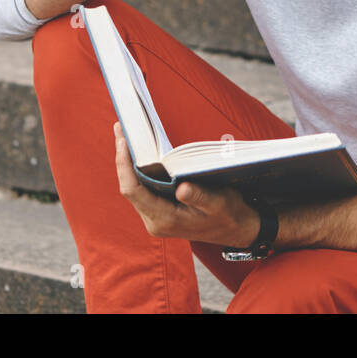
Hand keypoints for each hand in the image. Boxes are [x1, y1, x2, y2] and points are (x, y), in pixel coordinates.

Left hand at [113, 122, 261, 246]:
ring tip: (125, 134)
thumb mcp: (220, 203)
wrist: (236, 230)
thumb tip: (182, 188)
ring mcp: (155, 218)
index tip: (123, 140)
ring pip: (134, 187)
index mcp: (165, 220)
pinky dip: (138, 169)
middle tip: (120, 128)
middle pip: (129, 187)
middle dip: (122, 158)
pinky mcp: (159, 212)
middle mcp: (154, 221)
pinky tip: (139, 152)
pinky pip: (142, 189)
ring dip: (128, 162)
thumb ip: (200, 197)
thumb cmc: (229, 215)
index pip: (133, 191)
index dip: (124, 165)